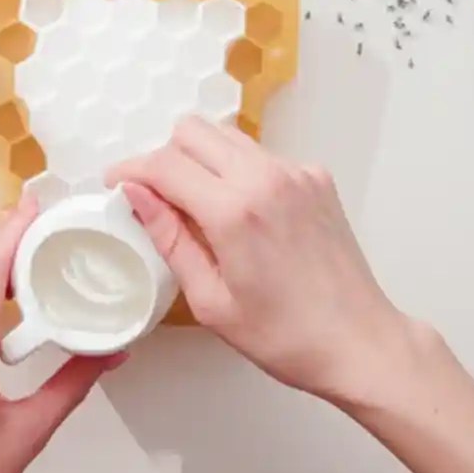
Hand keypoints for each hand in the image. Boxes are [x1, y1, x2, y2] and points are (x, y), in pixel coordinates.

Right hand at [108, 117, 407, 405]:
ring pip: (228, 136)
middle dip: (164, 158)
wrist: (358, 341)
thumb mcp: (210, 300)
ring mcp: (297, 173)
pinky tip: (243, 216)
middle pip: (193, 131)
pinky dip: (240, 173)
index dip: (130, 170)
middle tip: (155, 197)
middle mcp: (267, 178)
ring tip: (197, 207)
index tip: (115, 184)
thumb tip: (137, 197)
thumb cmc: (286, 336)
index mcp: (235, 211)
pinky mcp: (316, 178)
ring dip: (202, 160)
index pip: (164, 164)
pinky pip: (262, 156)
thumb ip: (169, 239)